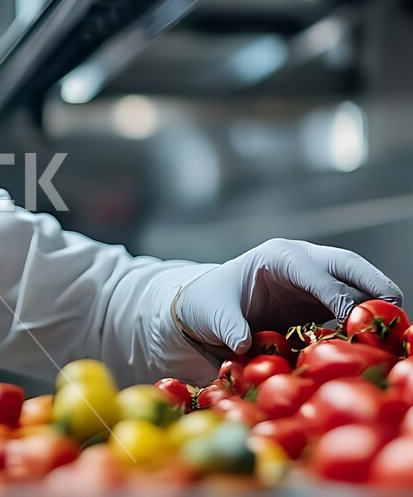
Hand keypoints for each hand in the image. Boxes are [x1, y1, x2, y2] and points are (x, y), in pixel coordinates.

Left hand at [175, 239, 402, 353]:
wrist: (207, 304)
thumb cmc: (208, 303)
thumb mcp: (211, 314)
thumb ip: (228, 327)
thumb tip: (243, 344)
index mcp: (277, 256)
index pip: (315, 272)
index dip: (336, 294)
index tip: (352, 319)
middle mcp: (301, 261)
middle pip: (346, 266)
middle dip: (374, 283)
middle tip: (397, 308)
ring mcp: (314, 278)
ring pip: (355, 283)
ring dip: (377, 301)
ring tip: (395, 327)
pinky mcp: (319, 298)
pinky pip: (350, 303)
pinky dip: (365, 317)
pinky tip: (376, 336)